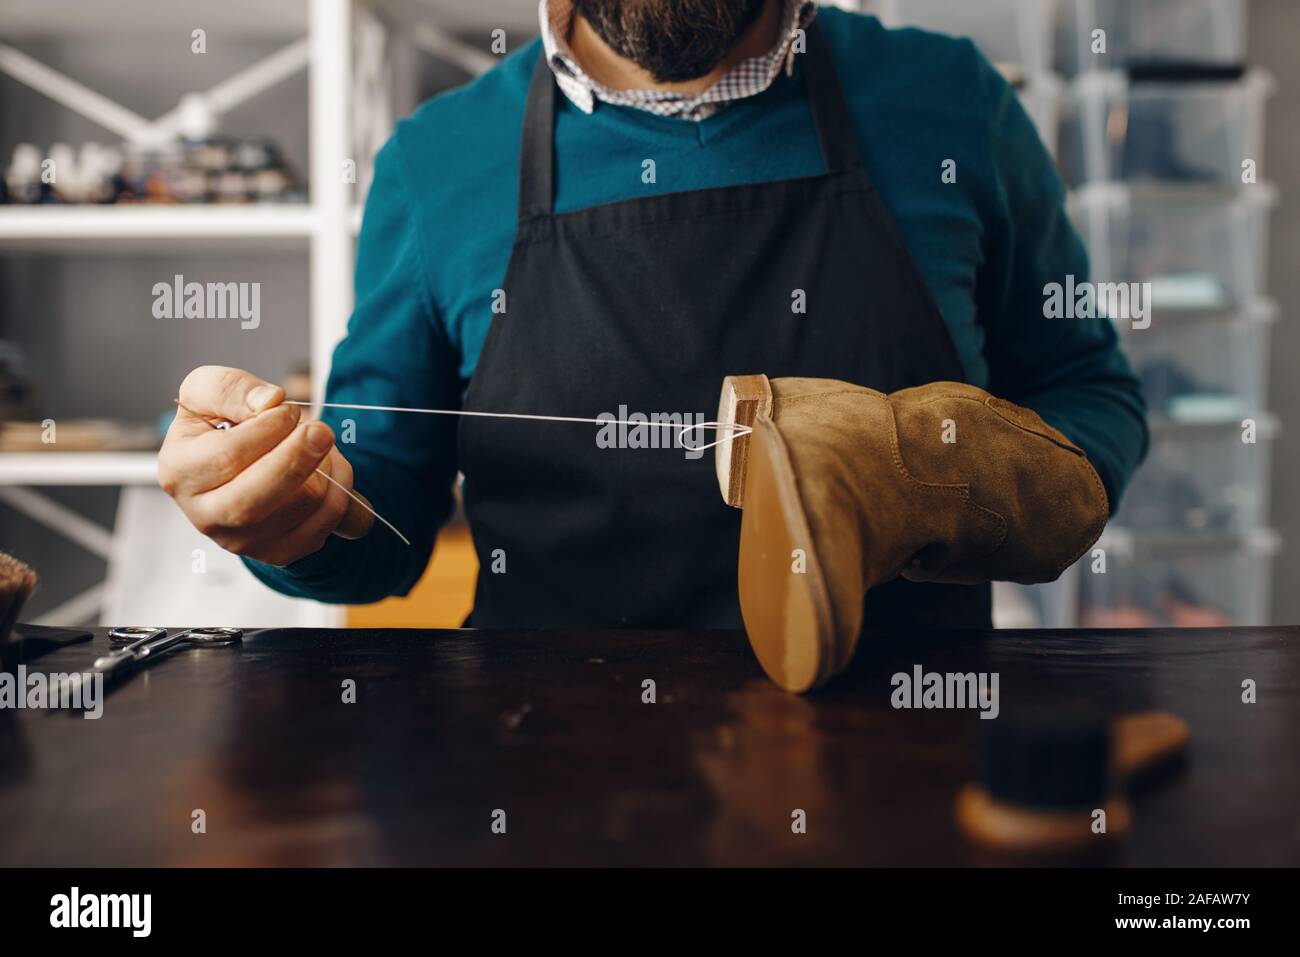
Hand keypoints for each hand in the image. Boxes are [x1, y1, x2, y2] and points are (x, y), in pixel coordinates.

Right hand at [157, 365, 373, 566]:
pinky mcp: (279, 552)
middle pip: (254, 501)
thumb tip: (268, 403)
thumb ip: (231, 387)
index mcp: (180, 472)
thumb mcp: (209, 391)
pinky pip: (324, 525)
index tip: (286, 410)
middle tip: (321, 431)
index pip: (227, 457)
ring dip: (325, 468)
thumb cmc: (222, 426)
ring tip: (319, 445)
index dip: (267, 429)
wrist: (241, 464)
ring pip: (300, 507)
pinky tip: (329, 471)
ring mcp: (242, 541)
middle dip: (297, 460)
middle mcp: (205, 515)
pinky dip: (339, 492)